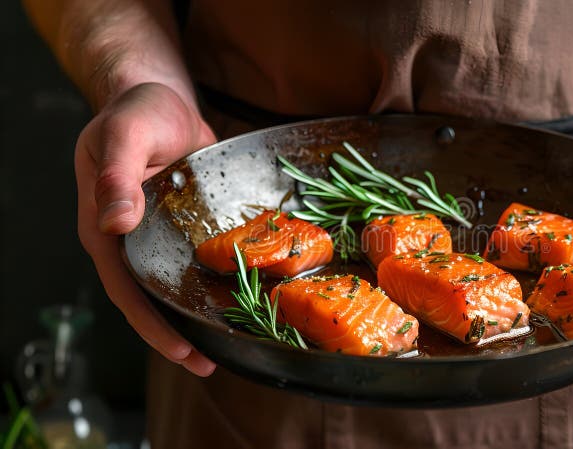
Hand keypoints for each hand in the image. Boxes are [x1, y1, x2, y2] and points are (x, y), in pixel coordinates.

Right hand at [76, 82, 217, 375]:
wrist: (159, 97)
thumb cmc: (137, 112)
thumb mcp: (126, 136)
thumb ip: (117, 176)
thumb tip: (113, 223)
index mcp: (105, 230)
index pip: (126, 291)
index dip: (153, 326)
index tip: (185, 353)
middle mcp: (131, 242)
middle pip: (151, 298)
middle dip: (179, 334)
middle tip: (214, 362)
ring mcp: (159, 237)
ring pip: (177, 284)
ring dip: (200, 311)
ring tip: (234, 338)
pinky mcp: (184, 227)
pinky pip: (198, 260)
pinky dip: (216, 279)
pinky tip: (244, 292)